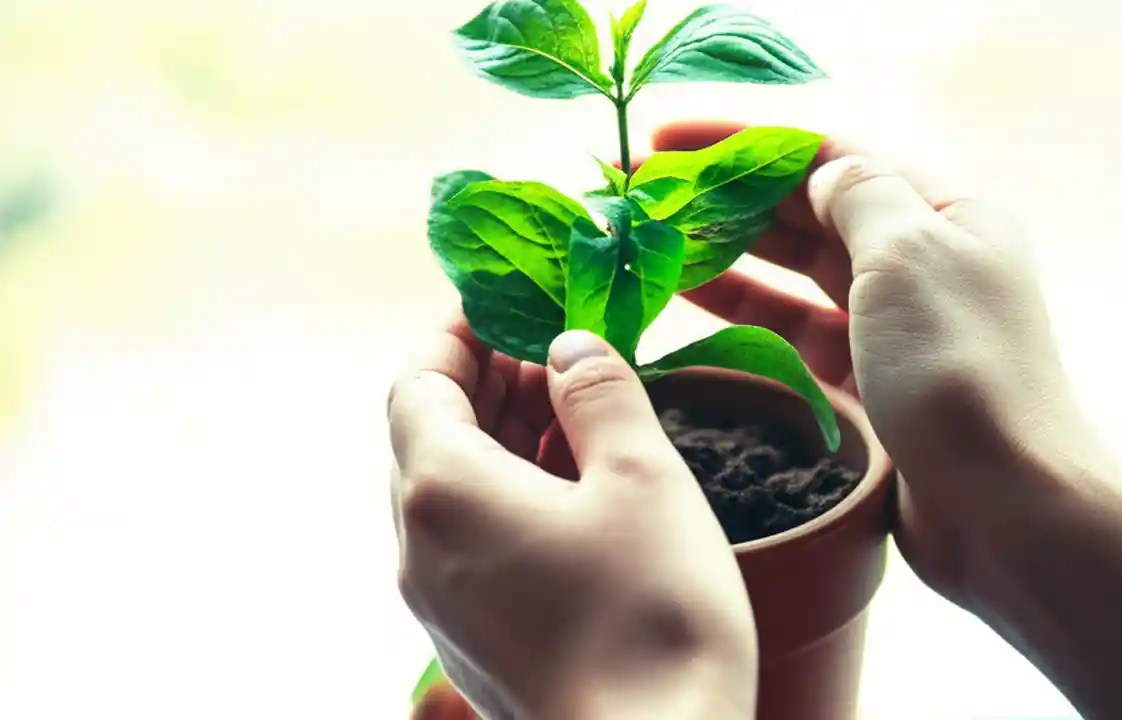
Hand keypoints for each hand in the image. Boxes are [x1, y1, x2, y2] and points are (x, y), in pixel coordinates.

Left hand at [388, 321, 756, 718]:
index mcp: (444, 491)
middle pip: (428, 432)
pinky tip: (578, 492)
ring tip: (579, 415)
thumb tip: (570, 347)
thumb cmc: (652, 615)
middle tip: (559, 353)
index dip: (459, 332)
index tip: (508, 304)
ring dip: (503, 438)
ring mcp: (439, 600)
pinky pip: (470, 539)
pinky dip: (509, 494)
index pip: (418, 380)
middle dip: (488, 381)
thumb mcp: (642, 475)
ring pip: (450, 488)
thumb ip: (600, 392)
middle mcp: (420, 544)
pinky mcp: (471, 638)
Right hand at [655, 120, 1089, 604]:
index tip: (664, 143)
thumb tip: (819, 170)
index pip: (830, 156)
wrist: (1005, 507)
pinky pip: (794, 334)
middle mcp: (923, 261)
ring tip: (651, 246)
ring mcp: (894, 326)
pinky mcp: (870, 383)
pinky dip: (745, 317)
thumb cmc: (960, 368)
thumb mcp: (908, 253)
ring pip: (795, 275)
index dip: (743, 144)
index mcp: (946, 213)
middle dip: (725, 198)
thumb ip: (855, 194)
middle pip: (808, 212)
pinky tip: (690, 308)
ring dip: (726, 255)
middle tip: (641, 196)